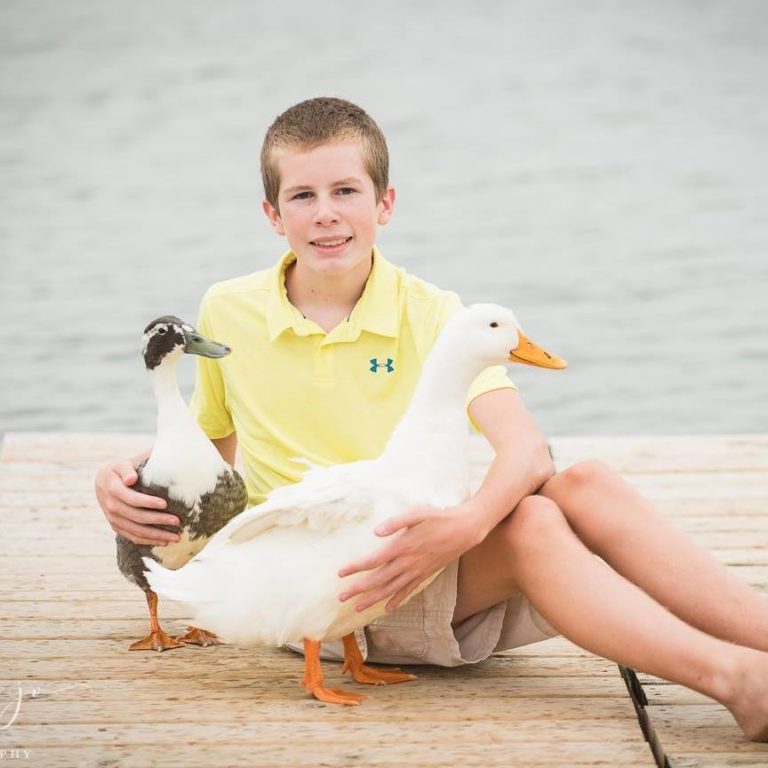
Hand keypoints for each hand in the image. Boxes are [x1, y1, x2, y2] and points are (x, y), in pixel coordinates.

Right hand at [95, 459, 179, 545]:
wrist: (103, 482)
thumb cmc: (121, 470)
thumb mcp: (122, 465)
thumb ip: (127, 469)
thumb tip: (131, 479)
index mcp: (112, 488)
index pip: (131, 498)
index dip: (148, 502)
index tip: (165, 504)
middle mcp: (111, 505)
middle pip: (136, 516)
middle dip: (158, 520)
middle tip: (177, 521)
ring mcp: (113, 518)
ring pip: (136, 530)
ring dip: (156, 535)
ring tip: (176, 536)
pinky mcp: (116, 526)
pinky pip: (132, 536)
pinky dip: (148, 540)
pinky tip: (163, 542)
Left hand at [337, 504, 478, 613]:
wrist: (464, 530)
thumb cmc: (439, 517)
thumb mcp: (418, 512)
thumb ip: (396, 521)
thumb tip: (376, 531)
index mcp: (402, 546)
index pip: (373, 561)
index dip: (356, 568)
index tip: (340, 573)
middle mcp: (407, 563)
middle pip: (378, 580)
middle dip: (358, 589)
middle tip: (340, 597)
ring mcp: (417, 571)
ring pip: (391, 589)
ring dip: (373, 599)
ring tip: (357, 607)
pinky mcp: (425, 574)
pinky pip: (408, 591)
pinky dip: (396, 600)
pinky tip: (387, 608)